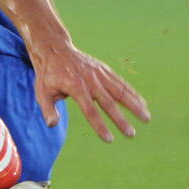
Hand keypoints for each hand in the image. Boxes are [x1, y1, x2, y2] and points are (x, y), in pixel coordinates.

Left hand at [28, 33, 149, 142]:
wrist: (54, 49)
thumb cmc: (48, 74)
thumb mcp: (41, 91)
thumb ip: (47, 109)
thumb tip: (52, 124)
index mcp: (74, 86)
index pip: (89, 110)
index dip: (100, 125)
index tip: (110, 139)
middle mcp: (89, 79)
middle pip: (108, 102)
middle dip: (121, 119)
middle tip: (131, 134)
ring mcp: (98, 73)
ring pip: (119, 90)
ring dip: (134, 104)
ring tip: (146, 118)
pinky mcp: (103, 69)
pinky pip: (120, 82)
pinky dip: (132, 92)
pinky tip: (143, 102)